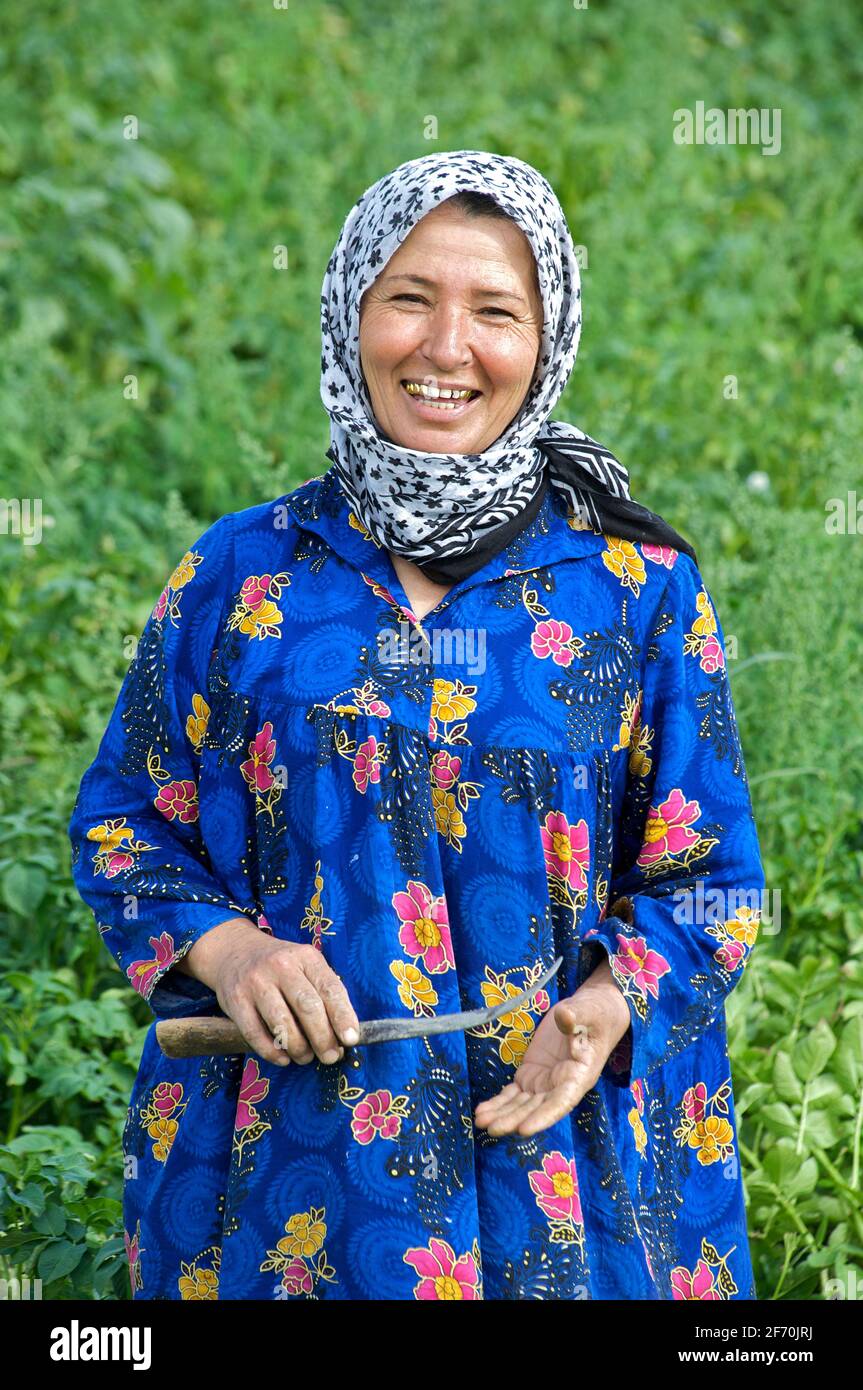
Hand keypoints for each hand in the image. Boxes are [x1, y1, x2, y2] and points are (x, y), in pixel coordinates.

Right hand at [176, 917, 359, 1067]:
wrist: (235, 953)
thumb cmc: (281, 968)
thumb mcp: (305, 967)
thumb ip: (323, 995)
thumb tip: (342, 1036)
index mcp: (306, 957)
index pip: (330, 988)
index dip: (343, 1016)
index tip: (351, 1039)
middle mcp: (281, 966)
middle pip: (307, 1006)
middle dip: (323, 1038)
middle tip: (330, 1057)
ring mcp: (256, 982)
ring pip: (281, 1023)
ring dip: (298, 1048)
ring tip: (306, 1057)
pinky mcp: (235, 1001)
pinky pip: (255, 1034)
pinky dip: (272, 1052)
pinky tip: (283, 1058)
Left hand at [473, 958, 630, 1137]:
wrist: (591, 1013)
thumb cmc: (596, 1014)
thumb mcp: (589, 1012)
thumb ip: (576, 1016)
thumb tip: (565, 1016)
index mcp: (579, 1077)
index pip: (560, 1102)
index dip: (542, 1117)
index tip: (524, 1130)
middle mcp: (560, 1086)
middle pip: (535, 1108)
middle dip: (513, 1119)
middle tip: (490, 1128)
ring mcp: (544, 1082)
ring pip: (521, 1104)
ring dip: (501, 1114)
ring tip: (479, 1121)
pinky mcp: (531, 1074)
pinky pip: (513, 1093)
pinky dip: (499, 1101)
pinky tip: (482, 1110)